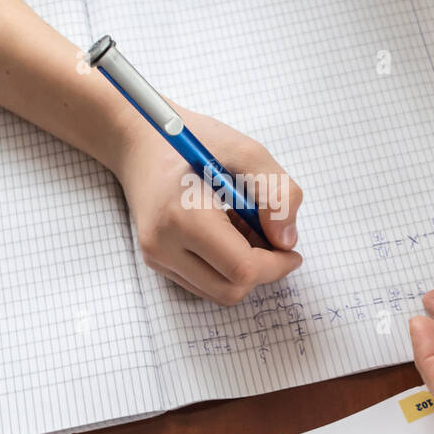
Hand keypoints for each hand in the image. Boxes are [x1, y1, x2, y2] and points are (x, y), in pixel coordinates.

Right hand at [114, 99, 302, 304]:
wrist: (141, 142)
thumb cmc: (194, 141)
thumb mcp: (246, 152)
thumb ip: (276, 193)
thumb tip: (286, 240)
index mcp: (184, 216)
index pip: (241, 269)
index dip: (276, 266)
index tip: (291, 250)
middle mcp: (163, 246)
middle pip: (230, 291)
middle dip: (261, 270)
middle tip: (269, 236)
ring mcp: (156, 257)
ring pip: (218, 292)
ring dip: (242, 269)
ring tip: (242, 227)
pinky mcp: (156, 261)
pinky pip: (203, 282)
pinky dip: (224, 266)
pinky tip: (224, 232)